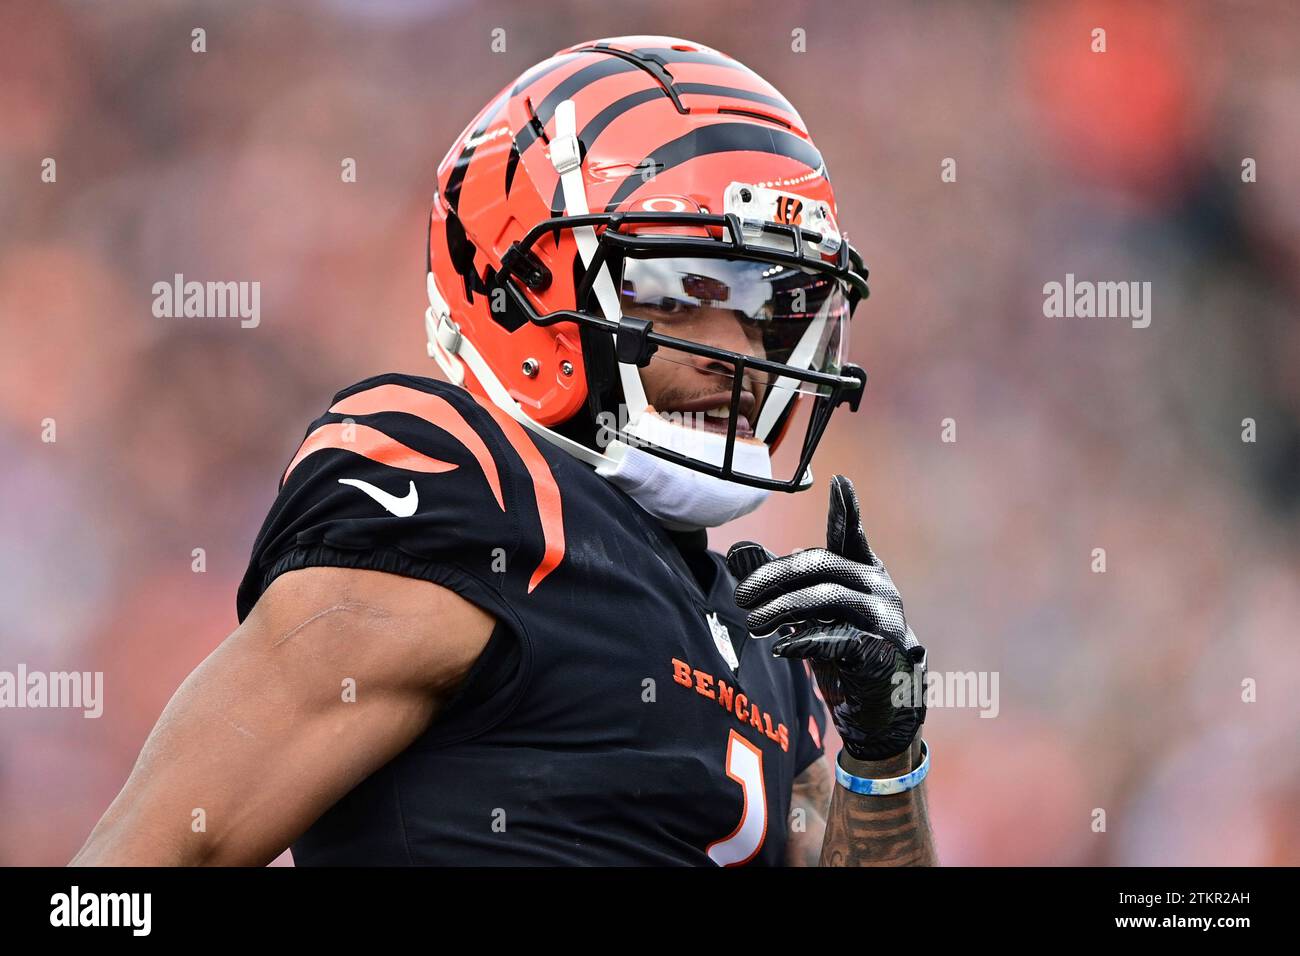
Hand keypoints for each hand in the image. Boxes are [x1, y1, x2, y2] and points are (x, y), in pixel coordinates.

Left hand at [726, 475, 926, 761]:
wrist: (883, 700)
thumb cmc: (844, 643)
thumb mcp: (810, 610)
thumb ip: (779, 581)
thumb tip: (739, 551)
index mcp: (862, 569)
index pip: (851, 534)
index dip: (846, 509)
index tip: (839, 481)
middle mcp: (878, 586)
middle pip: (820, 565)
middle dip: (774, 577)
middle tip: (741, 596)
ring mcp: (884, 617)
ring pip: (826, 597)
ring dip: (782, 609)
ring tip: (753, 624)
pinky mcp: (882, 650)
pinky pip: (839, 638)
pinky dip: (806, 641)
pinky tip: (782, 648)